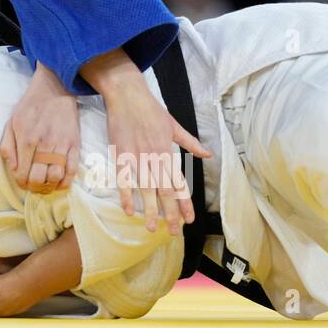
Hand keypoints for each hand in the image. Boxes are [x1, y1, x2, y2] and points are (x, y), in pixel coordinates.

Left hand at [1, 62, 79, 193]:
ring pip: (56, 176)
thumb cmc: (30, 106)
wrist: (54, 89)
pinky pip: (73, 169)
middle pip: (39, 178)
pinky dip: (66, 181)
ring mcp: (61, 145)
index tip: (22, 182)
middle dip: (34, 187)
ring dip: (50, 186)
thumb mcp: (11, 123)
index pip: (23, 173)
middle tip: (33, 186)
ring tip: (46, 184)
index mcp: (26, 140)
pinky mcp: (75, 144)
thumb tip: (13, 169)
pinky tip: (60, 182)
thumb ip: (8, 147)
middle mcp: (44, 145)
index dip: (21, 182)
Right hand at [104, 81, 210, 234]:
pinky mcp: (120, 154)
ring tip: (152, 227)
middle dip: (170, 212)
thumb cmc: (150, 109)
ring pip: (145, 188)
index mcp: (168, 152)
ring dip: (150, 209)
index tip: (189, 220)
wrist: (127, 95)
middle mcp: (154, 158)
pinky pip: (123, 179)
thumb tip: (208, 155)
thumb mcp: (174, 125)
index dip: (184, 202)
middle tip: (173, 231)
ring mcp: (136, 157)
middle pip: (164, 190)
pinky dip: (126, 195)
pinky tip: (129, 210)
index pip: (179, 183)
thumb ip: (190, 143)